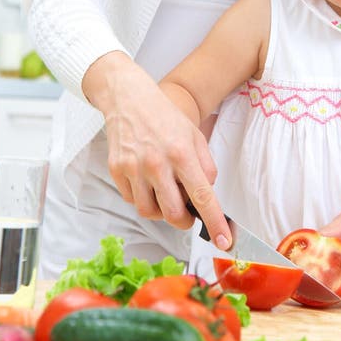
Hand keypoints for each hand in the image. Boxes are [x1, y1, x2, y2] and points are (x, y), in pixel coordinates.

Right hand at [82, 52, 231, 249]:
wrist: (129, 98)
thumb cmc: (165, 116)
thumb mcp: (195, 135)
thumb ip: (205, 166)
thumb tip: (206, 194)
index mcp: (182, 153)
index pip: (203, 196)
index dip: (215, 222)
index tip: (224, 242)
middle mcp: (157, 163)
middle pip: (173, 213)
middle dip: (184, 221)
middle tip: (187, 213)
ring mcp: (133, 168)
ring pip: (149, 212)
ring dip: (161, 211)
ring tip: (164, 191)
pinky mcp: (116, 170)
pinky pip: (131, 200)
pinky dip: (143, 198)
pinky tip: (147, 181)